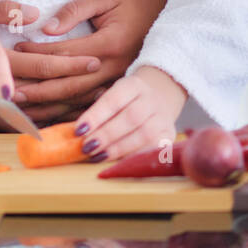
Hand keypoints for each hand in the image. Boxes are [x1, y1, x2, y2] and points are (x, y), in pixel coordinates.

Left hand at [0, 0, 168, 122]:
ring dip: (49, 107)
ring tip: (23, 110)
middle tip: (10, 93)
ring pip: (78, 100)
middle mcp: (113, 68)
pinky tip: (50, 118)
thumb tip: (47, 28)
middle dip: (38, 90)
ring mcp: (117, 81)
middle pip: (69, 84)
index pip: (65, 53)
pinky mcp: (118, 87)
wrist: (162, 10)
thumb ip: (75, 10)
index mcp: (109, 44)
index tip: (17, 50)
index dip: (39, 52)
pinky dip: (68, 113)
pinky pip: (90, 104)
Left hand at [71, 64, 187, 162]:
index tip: (78, 130)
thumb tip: (78, 131)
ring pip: (143, 135)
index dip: (95, 116)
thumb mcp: (114, 93)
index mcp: (134, 85)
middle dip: (106, 135)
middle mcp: (151, 100)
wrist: (161, 95)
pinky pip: (154, 148)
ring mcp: (163, 118)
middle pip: (130, 118)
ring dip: (118, 149)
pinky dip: (134, 157)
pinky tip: (118, 162)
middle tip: (86, 147)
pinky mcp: (169, 135)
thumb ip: (99, 110)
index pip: (113, 100)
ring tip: (98, 156)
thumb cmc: (127, 98)